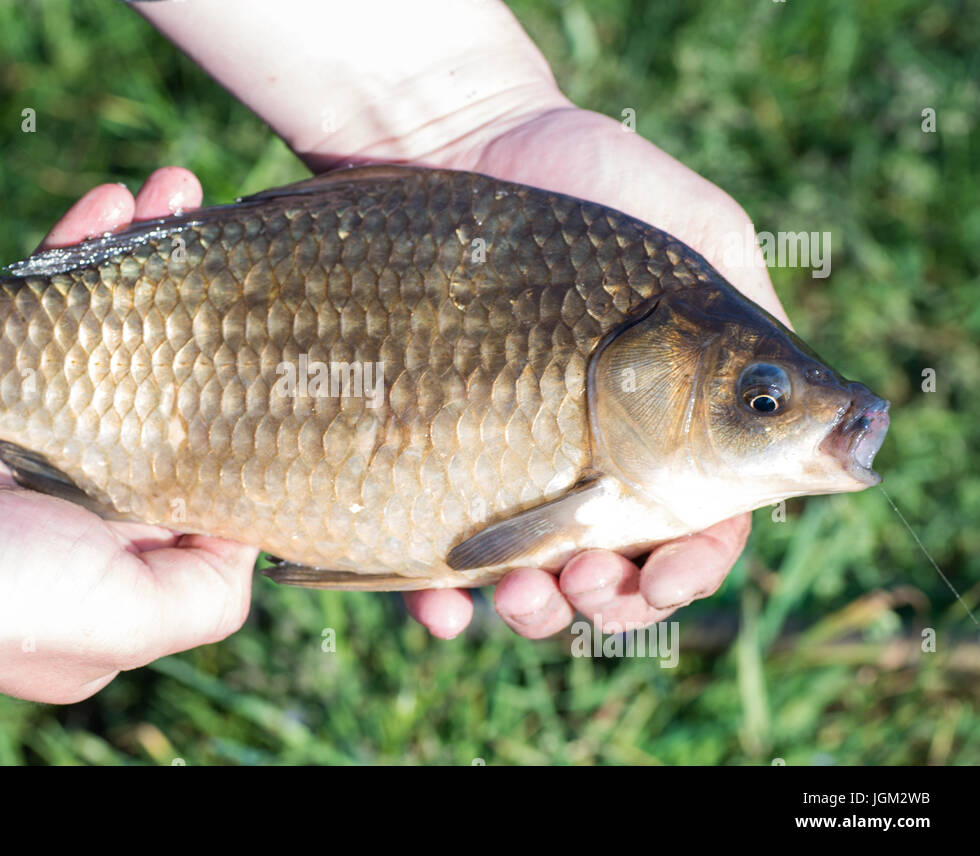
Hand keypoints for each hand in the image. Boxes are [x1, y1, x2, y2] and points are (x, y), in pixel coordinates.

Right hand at [0, 169, 253, 712]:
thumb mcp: (127, 620)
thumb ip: (206, 594)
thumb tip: (254, 534)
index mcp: (133, 552)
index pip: (206, 468)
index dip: (242, 396)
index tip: (270, 329)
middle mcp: (90, 495)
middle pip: (162, 387)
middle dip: (193, 311)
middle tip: (222, 230)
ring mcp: (36, 436)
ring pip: (106, 337)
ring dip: (137, 261)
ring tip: (173, 190)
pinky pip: (37, 310)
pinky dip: (68, 255)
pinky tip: (105, 203)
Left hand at [138, 1, 771, 638]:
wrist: (469, 146)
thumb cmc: (595, 191)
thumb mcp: (702, 243)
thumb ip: (756, 330)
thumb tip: (821, 422)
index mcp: (669, 428)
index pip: (698, 527)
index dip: (690, 568)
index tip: (665, 575)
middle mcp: (590, 458)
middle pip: (614, 570)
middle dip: (606, 602)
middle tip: (585, 585)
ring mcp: (506, 463)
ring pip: (530, 577)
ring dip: (534, 612)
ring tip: (521, 599)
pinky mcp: (429, 456)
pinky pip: (431, 549)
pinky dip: (441, 597)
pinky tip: (443, 603)